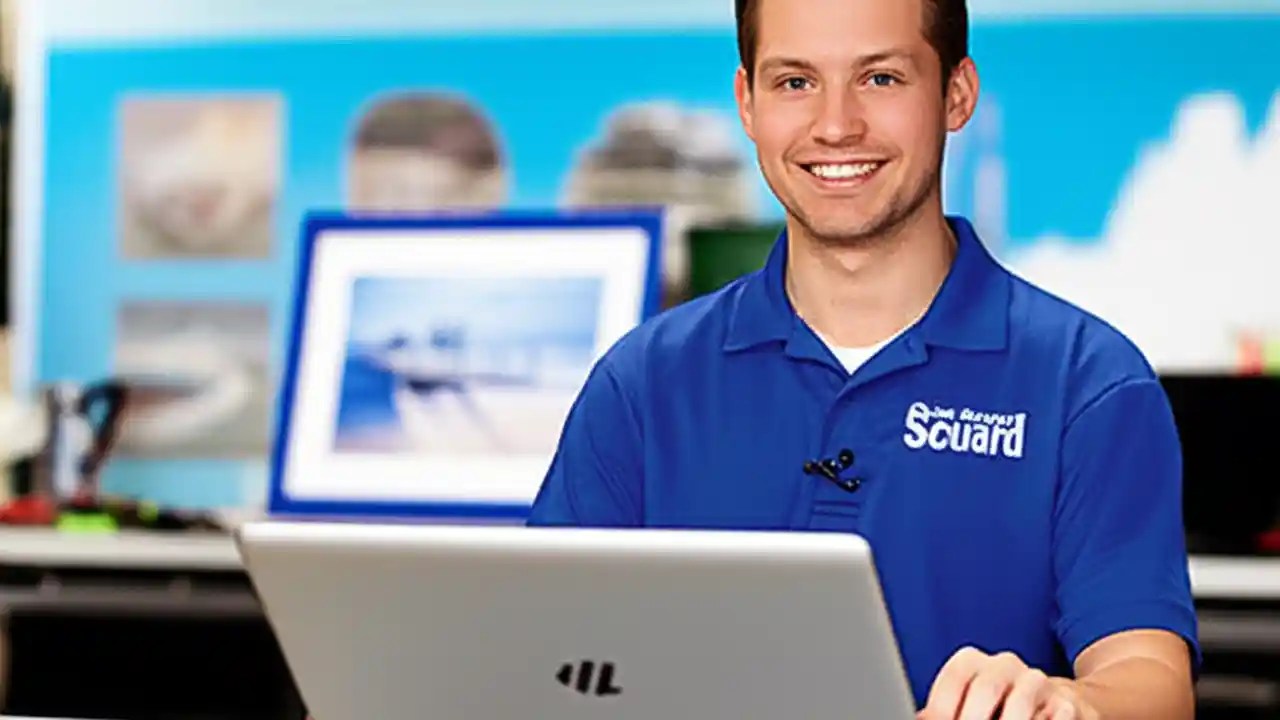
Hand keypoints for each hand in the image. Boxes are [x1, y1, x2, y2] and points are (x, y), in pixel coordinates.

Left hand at [918, 646, 1099, 719]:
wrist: (1054, 704)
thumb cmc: (995, 707)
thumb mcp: (965, 703)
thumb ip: (943, 711)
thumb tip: (920, 718)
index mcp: (972, 661)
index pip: (954, 678)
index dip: (943, 707)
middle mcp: (1005, 664)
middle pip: (987, 688)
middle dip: (972, 719)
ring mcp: (1037, 681)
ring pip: (1021, 705)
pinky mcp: (1066, 703)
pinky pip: (1053, 719)